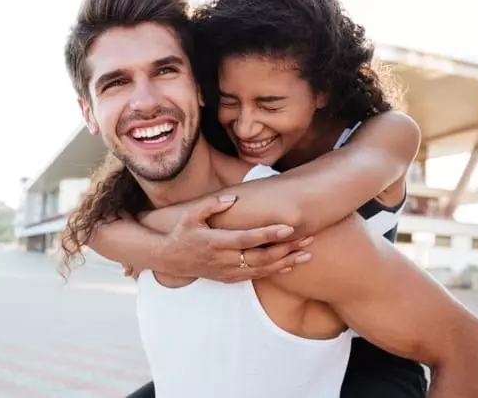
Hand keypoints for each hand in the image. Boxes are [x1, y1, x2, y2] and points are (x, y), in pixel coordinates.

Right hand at [155, 195, 313, 282]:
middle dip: (286, 249)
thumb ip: (211, 205)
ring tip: (308, 254)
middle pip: (261, 257)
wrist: (169, 260)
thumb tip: (232, 198)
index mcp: (215, 242)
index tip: (288, 228)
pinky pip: (256, 276)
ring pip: (262, 270)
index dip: (268, 235)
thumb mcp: (190, 216)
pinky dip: (274, 271)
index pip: (247, 239)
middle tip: (308, 238)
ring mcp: (227, 271)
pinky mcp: (229, 278)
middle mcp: (223, 259)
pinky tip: (290, 264)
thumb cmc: (182, 233)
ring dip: (286, 262)